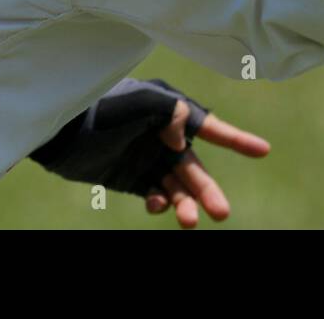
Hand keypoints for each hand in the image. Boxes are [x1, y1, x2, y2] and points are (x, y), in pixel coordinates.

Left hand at [28, 77, 268, 228]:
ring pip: (177, 187)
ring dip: (186, 204)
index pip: (209, 126)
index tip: (264, 152)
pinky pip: (155, 196)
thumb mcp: (140, 101)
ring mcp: (147, 158)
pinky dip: (159, 204)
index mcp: (168, 112)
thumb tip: (182, 141)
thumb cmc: (101, 109)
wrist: (59, 131)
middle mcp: (162, 136)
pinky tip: (156, 206)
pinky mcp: (130, 178)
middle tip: (221, 213)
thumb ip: (171, 112)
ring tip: (189, 222)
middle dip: (208, 190)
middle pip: (195, 167)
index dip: (237, 140)